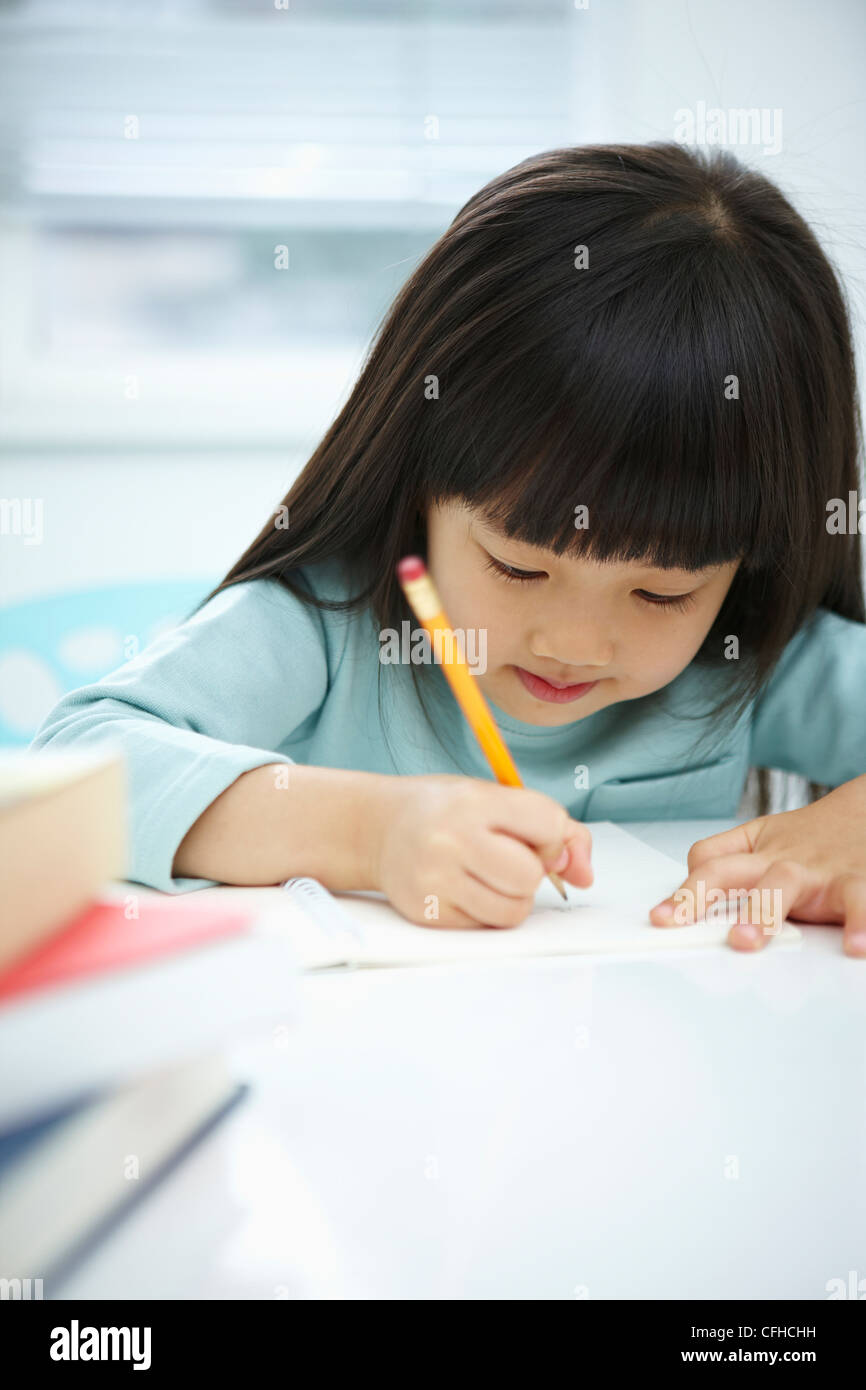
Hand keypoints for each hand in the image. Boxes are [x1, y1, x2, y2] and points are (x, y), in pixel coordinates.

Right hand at [376, 774, 591, 927]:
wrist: (377, 827)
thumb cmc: (445, 810)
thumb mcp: (496, 798)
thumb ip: (554, 827)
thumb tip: (584, 874)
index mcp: (474, 802)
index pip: (548, 824)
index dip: (551, 836)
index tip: (533, 834)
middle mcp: (451, 840)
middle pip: (530, 876)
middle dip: (531, 872)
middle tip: (508, 858)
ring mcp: (436, 880)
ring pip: (513, 911)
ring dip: (513, 897)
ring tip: (489, 875)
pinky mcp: (428, 912)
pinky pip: (486, 927)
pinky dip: (487, 912)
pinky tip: (467, 888)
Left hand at [648, 774, 865, 956]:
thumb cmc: (814, 837)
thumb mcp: (767, 839)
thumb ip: (730, 861)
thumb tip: (689, 895)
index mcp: (755, 850)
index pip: (708, 861)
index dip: (684, 889)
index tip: (662, 918)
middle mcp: (778, 858)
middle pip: (730, 871)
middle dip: (700, 895)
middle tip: (678, 923)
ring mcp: (814, 870)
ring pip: (782, 884)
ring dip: (762, 911)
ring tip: (746, 940)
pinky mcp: (855, 881)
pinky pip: (857, 901)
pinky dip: (859, 922)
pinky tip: (855, 945)